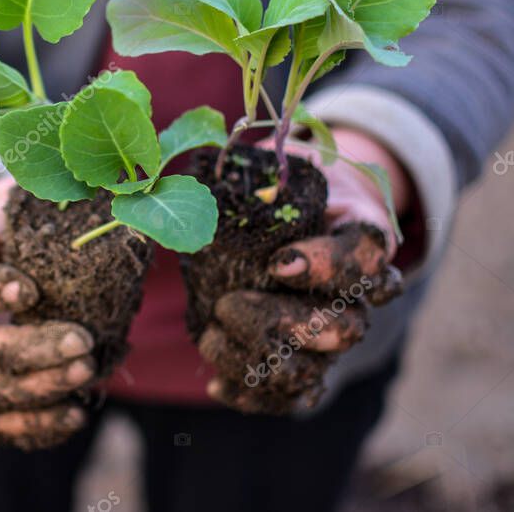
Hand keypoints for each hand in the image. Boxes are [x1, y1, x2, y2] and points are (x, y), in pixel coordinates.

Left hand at [201, 128, 409, 412]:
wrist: (300, 218)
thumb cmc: (287, 189)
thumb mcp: (280, 168)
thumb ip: (259, 175)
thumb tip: (203, 180)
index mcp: (362, 237)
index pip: (364, 259)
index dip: (324, 267)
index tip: (276, 263)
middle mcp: (359, 297)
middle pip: (342, 330)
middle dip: (278, 323)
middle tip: (228, 303)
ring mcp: (333, 337)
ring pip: (313, 370)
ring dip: (256, 359)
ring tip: (211, 335)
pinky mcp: (307, 363)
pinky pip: (291, 397)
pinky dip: (253, 396)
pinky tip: (216, 384)